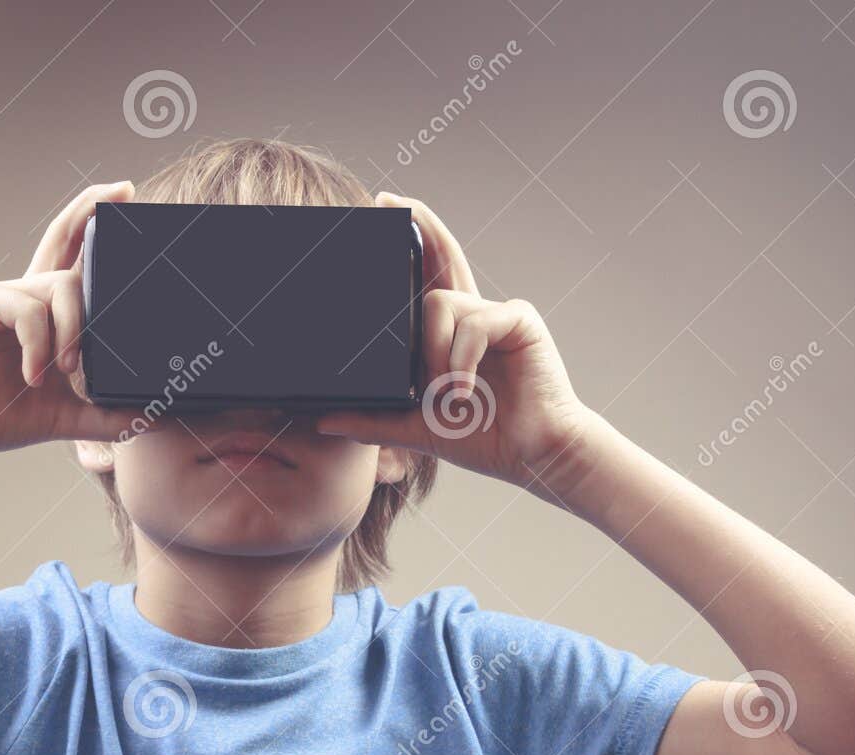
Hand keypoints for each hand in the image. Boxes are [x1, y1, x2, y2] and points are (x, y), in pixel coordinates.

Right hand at [0, 181, 143, 469]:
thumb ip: (109, 415)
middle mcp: (28, 294)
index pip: (78, 259)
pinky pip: (28, 310)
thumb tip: (159, 423)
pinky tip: (33, 375)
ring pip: (61, 287)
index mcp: (48, 313)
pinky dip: (39, 344)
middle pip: (65, 238)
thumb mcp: (68, 416)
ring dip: (73, 329)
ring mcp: (4, 294)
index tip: (129, 195)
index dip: (98, 225)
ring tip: (66, 369)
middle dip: (94, 211)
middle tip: (125, 191)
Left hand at [315, 193, 598, 497]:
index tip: (382, 206)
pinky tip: (465, 388)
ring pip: (439, 303)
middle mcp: (471, 315)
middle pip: (441, 256)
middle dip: (417, 224)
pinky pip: (473, 322)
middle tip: (384, 199)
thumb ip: (372, 421)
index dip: (408, 242)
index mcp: (448, 334)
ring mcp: (495, 314)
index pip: (423, 280)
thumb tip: (322, 420)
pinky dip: (460, 357)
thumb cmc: (484, 438)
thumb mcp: (415, 428)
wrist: (532, 454)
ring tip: (445, 393)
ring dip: (432, 352)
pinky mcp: (518, 319)